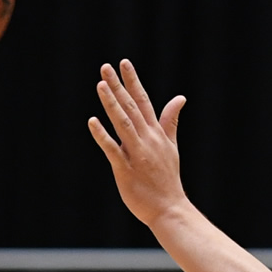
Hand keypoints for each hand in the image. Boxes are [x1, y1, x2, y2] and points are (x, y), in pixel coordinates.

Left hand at [88, 59, 190, 227]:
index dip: (133, 81)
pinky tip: (92, 121)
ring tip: (101, 85)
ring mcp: (136, 154)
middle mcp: (147, 139)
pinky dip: (102, 135)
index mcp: (156, 133)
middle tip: (105, 67)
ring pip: (122, 123)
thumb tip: (180, 98)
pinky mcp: (126, 170)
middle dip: (118, 86)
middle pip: (131, 107)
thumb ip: (170, 121)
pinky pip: (112, 150)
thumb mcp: (171, 146)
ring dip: (111, 103)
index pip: (144, 101)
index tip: (124, 63)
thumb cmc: (167, 179)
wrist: (169, 208)